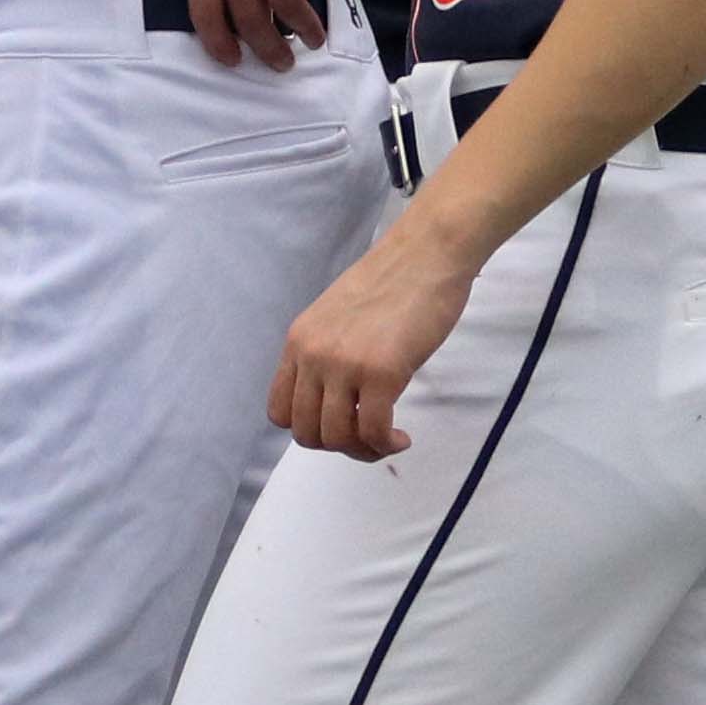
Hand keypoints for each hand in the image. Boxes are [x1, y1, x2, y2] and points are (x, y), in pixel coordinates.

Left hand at [274, 225, 478, 458]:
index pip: (279, 411)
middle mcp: (313, 355)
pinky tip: (401, 438)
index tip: (339, 423)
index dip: (309, 429)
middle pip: (306, 432)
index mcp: (298, 342)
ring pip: (337, 438)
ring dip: (364, 451)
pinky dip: (387, 445)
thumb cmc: (393, 281)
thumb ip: (327, 352)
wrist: (426, 253)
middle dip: (338, 446)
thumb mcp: (337, 316)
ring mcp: (345, 365)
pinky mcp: (382, 373)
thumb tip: (334, 396)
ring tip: (387, 440)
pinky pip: (374, 432)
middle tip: (367, 438)